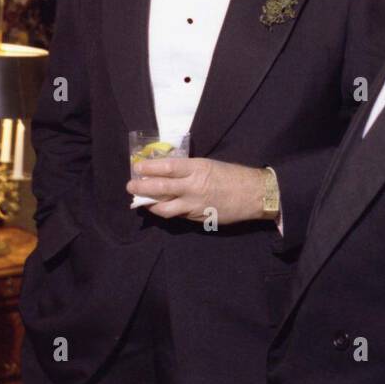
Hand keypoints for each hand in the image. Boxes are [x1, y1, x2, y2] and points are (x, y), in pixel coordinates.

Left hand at [127, 157, 268, 224]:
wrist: (253, 194)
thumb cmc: (232, 175)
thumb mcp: (209, 165)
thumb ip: (188, 169)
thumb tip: (167, 171)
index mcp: (197, 169)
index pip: (167, 168)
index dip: (149, 168)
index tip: (137, 167)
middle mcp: (193, 187)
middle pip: (161, 188)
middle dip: (142, 187)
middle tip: (131, 185)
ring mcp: (194, 205)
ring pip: (165, 208)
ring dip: (150, 205)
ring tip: (142, 201)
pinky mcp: (198, 218)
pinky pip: (177, 216)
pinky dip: (166, 212)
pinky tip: (160, 209)